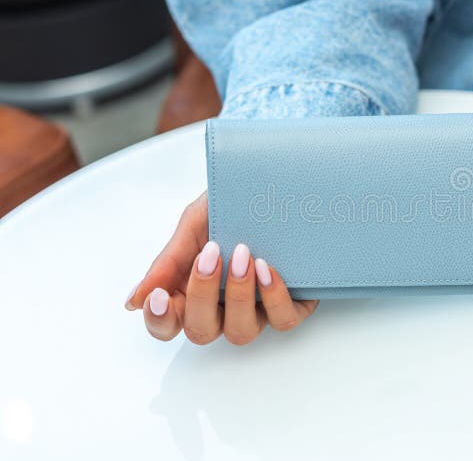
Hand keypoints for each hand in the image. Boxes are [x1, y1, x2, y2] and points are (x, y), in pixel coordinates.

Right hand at [125, 192, 318, 343]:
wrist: (276, 185)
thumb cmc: (232, 205)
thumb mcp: (195, 223)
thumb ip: (168, 261)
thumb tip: (135, 301)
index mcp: (191, 290)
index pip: (166, 325)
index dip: (159, 319)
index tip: (160, 295)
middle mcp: (223, 308)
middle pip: (201, 331)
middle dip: (202, 295)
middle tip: (210, 253)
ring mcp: (257, 310)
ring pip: (240, 332)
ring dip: (239, 295)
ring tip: (243, 256)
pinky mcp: (292, 305)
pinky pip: (282, 321)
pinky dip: (273, 298)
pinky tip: (268, 269)